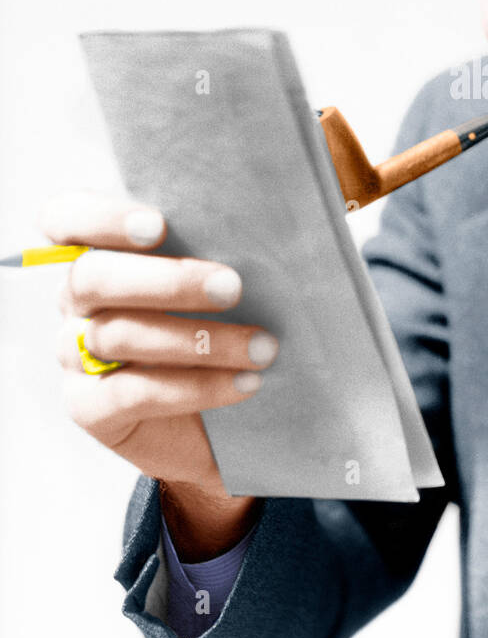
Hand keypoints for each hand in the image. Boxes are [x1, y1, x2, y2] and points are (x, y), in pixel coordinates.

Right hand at [43, 191, 275, 552]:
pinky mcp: (90, 408)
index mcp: (99, 253)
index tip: (157, 224)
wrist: (223, 419)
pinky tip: (245, 383)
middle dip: (167, 280)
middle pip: (91, 277)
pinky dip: (194, 386)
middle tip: (233, 286)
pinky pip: (131, 393)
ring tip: (263, 346)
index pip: (65, 219)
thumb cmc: (225, 325)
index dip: (100, 218)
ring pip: (117, 336)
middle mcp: (77, 302)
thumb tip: (271, 220)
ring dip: (198, 340)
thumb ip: (221, 247)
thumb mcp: (221, 282)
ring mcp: (74, 356)